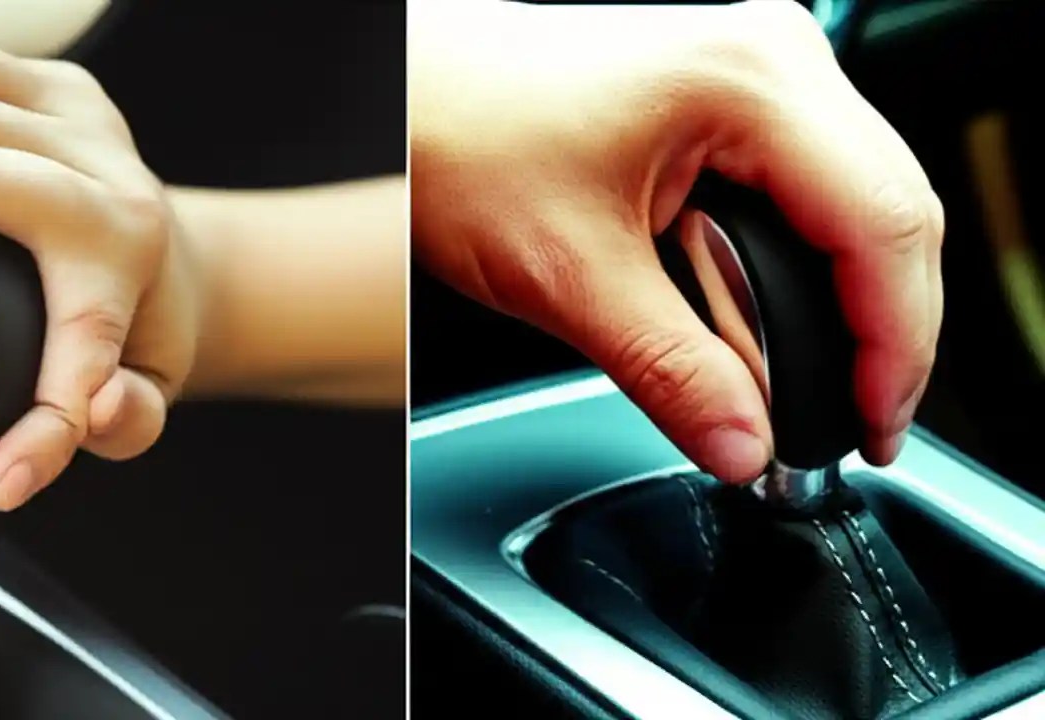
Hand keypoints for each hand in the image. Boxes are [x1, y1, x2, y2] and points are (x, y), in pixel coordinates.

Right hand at [0, 28, 200, 509]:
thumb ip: (125, 420)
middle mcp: (106, 170)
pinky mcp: (47, 82)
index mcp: (130, 252)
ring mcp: (75, 114)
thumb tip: (74, 427)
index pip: (73, 321)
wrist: (170, 253)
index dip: (21, 402)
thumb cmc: (139, 325)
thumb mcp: (145, 389)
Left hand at [411, 1, 942, 482]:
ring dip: (848, 299)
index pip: (884, 226)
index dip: (895, 345)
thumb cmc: (459, 137)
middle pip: (892, 211)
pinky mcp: (729, 98)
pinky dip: (807, 263)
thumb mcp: (570, 277)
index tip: (871, 426)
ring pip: (858, 201)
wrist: (412, 95)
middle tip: (853, 421)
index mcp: (749, 83)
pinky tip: (782, 318)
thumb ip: (673, 373)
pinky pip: (811, 187)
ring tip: (817, 384)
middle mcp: (769, 60)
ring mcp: (754, 73)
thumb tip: (746, 444)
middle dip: (881, 330)